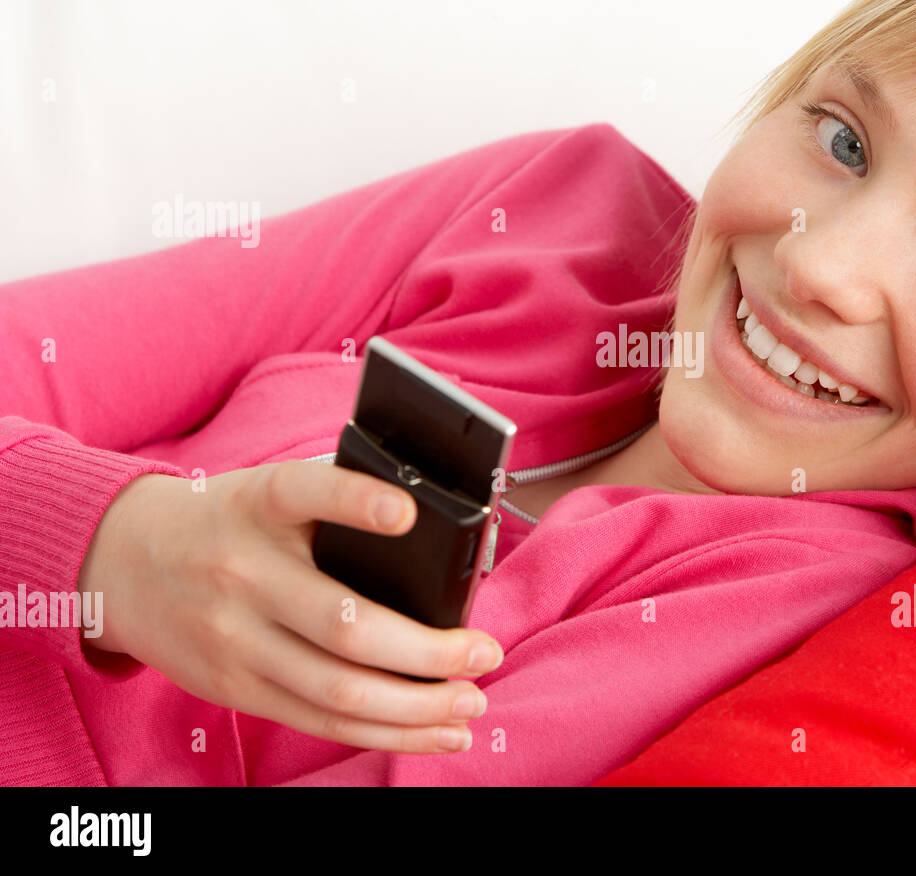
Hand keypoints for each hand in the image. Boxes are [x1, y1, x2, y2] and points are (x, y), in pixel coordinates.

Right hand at [78, 460, 503, 753]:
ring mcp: (236, 639)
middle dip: (428, 652)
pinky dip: (385, 732)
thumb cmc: (228, 520)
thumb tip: (437, 531)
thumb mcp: (268, 491)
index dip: (357, 502)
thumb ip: (336, 501)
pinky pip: (320, 720)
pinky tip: (434, 731)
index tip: (407, 513)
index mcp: (260, 506)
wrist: (123, 561)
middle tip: (485, 654)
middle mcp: (244, 573)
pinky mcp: (235, 687)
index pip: (306, 493)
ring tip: (471, 705)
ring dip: (417, 707)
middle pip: (345, 627)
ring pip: (337, 690)